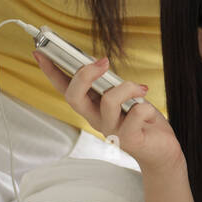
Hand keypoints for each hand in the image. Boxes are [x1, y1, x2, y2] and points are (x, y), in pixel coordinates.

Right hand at [33, 50, 184, 176]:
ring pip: (109, 101)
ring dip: (127, 88)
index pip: (64, 88)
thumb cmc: (141, 119)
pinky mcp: (129, 140)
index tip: (40, 52)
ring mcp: (110, 131)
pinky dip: (146, 107)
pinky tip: (149, 112)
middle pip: (74, 97)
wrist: (161, 149)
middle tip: (104, 61)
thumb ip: (110, 83)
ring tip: (141, 90)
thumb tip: (99, 62)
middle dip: (85, 75)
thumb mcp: (123, 95)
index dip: (51, 71)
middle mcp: (95, 119)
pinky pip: (136, 114)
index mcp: (91, 107)